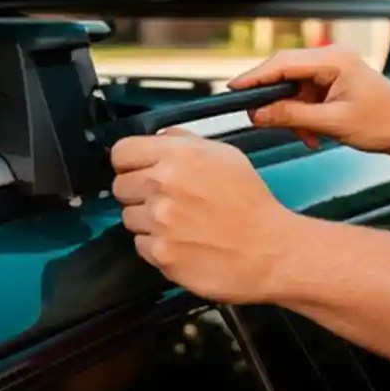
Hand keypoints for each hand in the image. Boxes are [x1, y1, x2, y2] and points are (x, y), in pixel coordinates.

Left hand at [110, 129, 300, 303]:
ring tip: (179, 222)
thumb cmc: (251, 205)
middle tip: (165, 198)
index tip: (136, 169)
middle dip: (138, 191)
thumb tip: (160, 138)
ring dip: (147, 219)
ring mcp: (159, 221)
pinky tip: (181, 241)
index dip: (129, 161)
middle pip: (120, 185)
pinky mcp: (160, 252)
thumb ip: (185, 141)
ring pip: (128, 216)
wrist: (269, 251)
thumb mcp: (225, 155)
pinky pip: (140, 244)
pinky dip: (156, 244)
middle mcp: (163, 185)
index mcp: (177, 156)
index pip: (121, 152)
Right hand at [229, 46, 389, 154]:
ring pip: (294, 88)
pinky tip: (313, 135)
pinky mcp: (336, 84)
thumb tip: (258, 114)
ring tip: (304, 136)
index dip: (254, 77)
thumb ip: (292, 116)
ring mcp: (334, 71)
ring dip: (292, 114)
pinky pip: (307, 97)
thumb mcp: (333, 124)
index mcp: (333, 60)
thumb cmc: (386, 124)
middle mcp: (332, 59)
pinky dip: (304, 116)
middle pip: (284, 73)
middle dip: (273, 100)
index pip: (282, 64)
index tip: (234, 90)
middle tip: (258, 119)